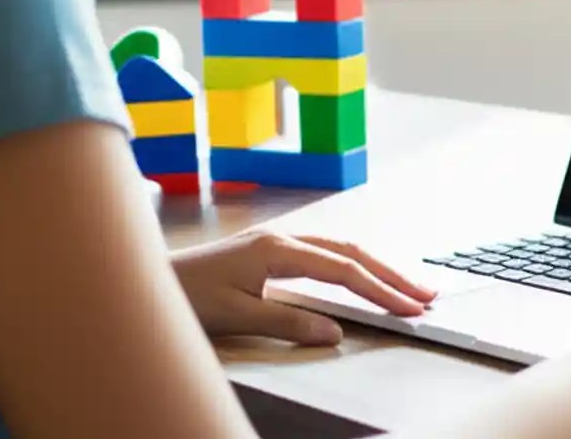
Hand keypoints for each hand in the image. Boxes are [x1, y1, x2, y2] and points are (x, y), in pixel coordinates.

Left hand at [170, 229, 437, 345]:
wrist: (144, 280)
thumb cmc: (184, 296)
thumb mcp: (236, 316)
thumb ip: (287, 323)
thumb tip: (334, 332)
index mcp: (277, 250)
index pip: (344, 270)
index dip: (381, 291)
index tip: (410, 308)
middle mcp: (281, 238)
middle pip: (351, 252)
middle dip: (391, 274)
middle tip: (425, 295)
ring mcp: (275, 241)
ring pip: (339, 249)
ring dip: (374, 267)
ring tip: (404, 286)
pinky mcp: (267, 250)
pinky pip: (322, 253)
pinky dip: (350, 265)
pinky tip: (361, 275)